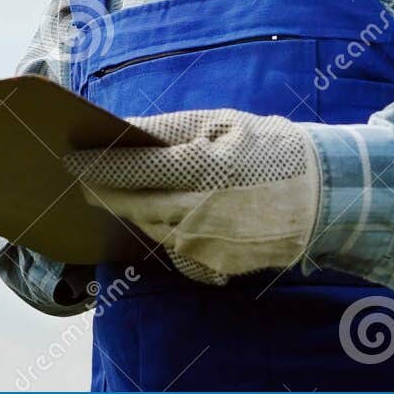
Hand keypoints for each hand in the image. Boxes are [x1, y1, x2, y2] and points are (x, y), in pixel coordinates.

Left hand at [61, 108, 319, 285]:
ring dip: (130, 211)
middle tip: (79, 178)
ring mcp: (205, 247)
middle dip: (102, 191)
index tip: (69, 157)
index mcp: (203, 170)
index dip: (95, 165)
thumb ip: (170, 130)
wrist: (324, 197)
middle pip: (131, 205)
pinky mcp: (213, 268)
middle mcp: (198, 214)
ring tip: (116, 192)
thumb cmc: (270, 149)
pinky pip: (172, 248)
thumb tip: (124, 131)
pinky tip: (160, 213)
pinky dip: (161, 230)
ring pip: (148, 228)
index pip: (132, 170)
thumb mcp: (223, 125)